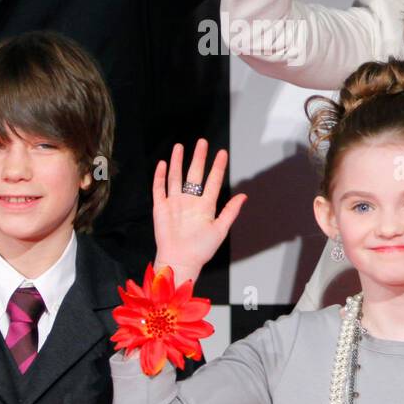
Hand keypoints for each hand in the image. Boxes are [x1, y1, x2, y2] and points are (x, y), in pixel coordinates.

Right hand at [152, 140, 245, 283]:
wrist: (180, 261)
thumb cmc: (201, 249)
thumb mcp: (220, 230)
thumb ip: (231, 212)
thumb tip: (244, 196)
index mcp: (205, 206)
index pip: (213, 181)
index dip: (218, 167)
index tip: (222, 153)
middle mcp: (190, 201)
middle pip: (194, 174)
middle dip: (198, 158)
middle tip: (202, 142)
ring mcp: (174, 203)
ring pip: (176, 177)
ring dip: (177, 162)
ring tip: (180, 147)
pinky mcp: (160, 207)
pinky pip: (159, 188)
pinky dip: (160, 176)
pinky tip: (163, 163)